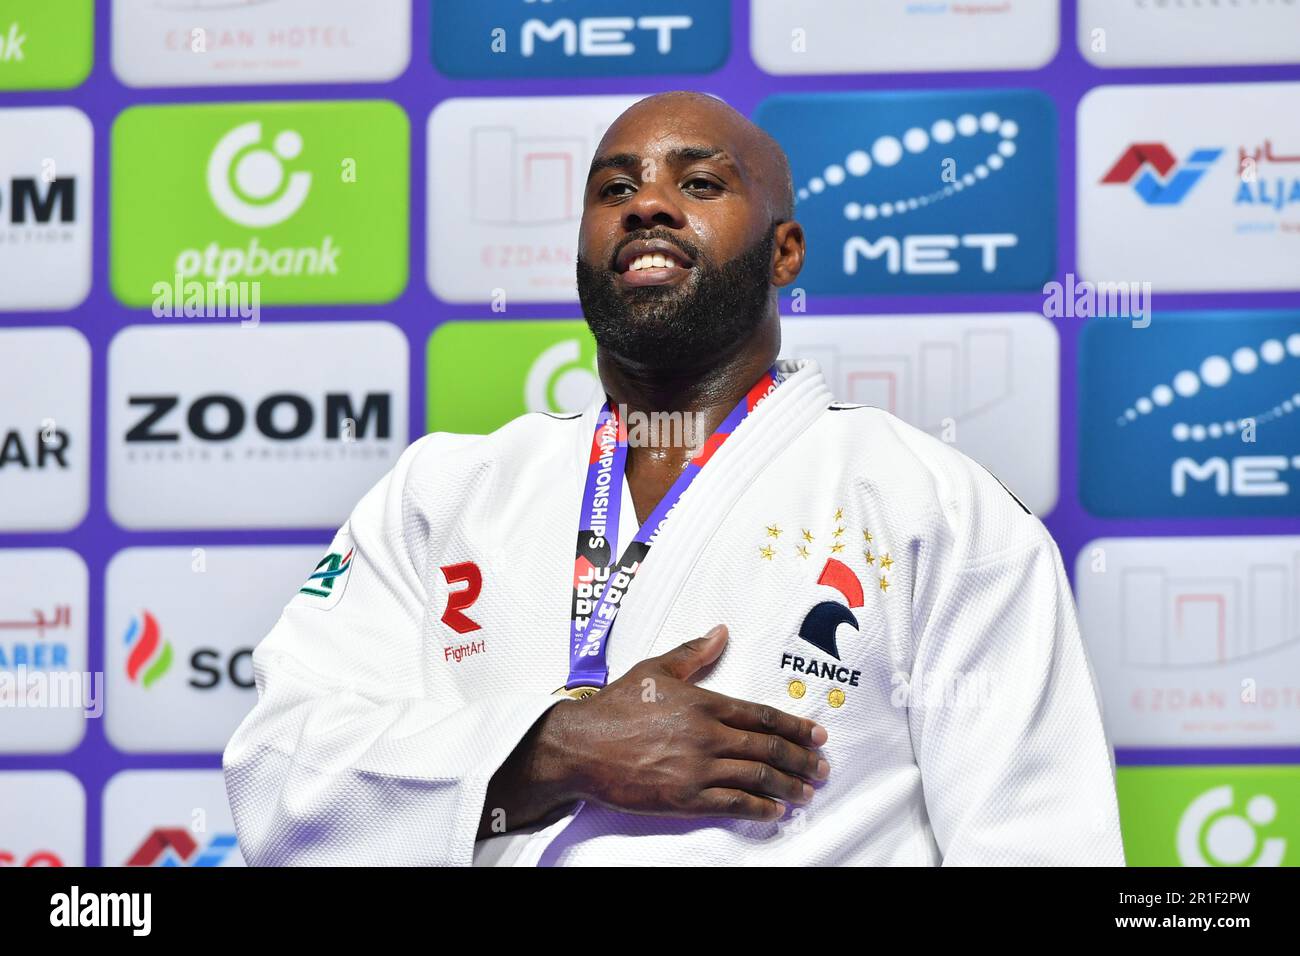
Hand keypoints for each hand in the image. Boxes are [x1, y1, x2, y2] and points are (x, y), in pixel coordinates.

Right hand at [539, 624, 829, 821]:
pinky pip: (733, 804)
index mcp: (703, 703)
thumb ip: (693, 653)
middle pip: (767, 747)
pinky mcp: (684, 798)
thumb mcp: (655, 669)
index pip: (761, 715)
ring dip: (788, 786)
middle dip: (801, 759)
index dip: (794, 726)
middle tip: (822, 767)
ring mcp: (697, 769)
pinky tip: (775, 812)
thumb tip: (721, 632)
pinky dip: (759, 809)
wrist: (580, 746)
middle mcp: (707, 735)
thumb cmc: (615, 706)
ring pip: (756, 777)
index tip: (817, 735)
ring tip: (807, 792)